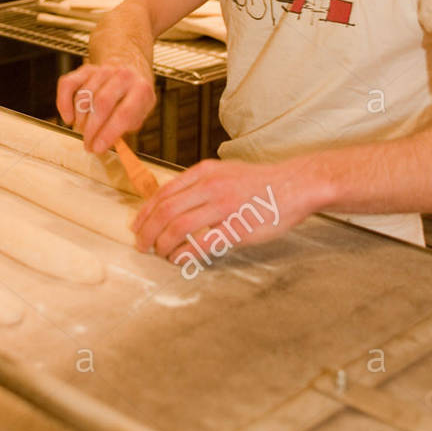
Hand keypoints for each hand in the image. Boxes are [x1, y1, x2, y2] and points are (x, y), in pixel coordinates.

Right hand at [56, 62, 155, 154]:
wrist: (129, 67)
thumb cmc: (133, 97)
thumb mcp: (140, 114)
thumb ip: (125, 129)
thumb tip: (105, 143)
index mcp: (142, 89)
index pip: (124, 113)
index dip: (108, 134)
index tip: (97, 148)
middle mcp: (123, 76)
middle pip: (101, 103)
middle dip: (91, 130)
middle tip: (88, 145)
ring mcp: (103, 70)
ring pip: (84, 96)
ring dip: (80, 120)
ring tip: (84, 131)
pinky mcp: (86, 68)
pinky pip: (67, 85)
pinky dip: (64, 104)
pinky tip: (68, 118)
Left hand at [131, 155, 320, 269]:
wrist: (294, 186)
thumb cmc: (260, 183)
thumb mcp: (225, 171)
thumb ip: (200, 184)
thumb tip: (173, 202)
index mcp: (204, 172)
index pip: (163, 192)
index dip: (145, 212)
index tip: (137, 226)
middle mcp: (210, 186)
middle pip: (165, 210)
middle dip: (147, 231)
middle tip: (141, 245)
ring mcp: (222, 207)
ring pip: (177, 227)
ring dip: (162, 244)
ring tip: (159, 253)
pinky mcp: (235, 228)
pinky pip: (201, 243)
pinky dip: (183, 253)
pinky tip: (178, 258)